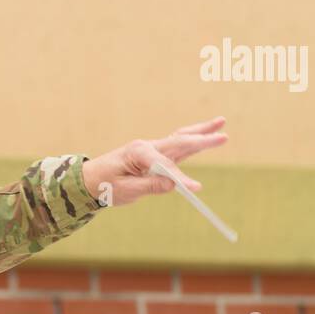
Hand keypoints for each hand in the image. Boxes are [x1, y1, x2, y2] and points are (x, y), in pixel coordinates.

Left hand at [82, 116, 227, 207]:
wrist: (91, 179)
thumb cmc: (104, 185)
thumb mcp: (124, 190)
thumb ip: (149, 186)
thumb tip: (173, 186)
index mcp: (137, 153)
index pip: (164, 166)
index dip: (180, 178)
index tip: (195, 189)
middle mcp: (147, 146)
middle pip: (179, 141)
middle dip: (202, 139)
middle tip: (223, 136)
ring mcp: (151, 148)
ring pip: (180, 138)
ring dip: (201, 131)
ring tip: (221, 123)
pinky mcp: (155, 155)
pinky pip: (177, 146)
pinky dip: (193, 139)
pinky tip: (205, 135)